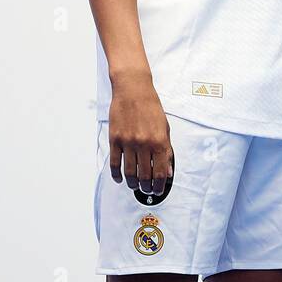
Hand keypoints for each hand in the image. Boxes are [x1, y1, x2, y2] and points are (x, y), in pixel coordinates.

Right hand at [107, 70, 172, 195]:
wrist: (133, 90)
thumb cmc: (151, 107)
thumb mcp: (165, 127)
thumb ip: (167, 150)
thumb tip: (167, 170)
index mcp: (159, 141)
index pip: (160, 171)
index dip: (159, 185)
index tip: (158, 190)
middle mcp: (144, 143)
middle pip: (144, 175)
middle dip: (146, 187)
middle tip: (147, 191)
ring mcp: (128, 142)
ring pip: (129, 172)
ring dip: (133, 183)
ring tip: (135, 186)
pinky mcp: (115, 139)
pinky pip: (115, 162)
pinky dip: (116, 174)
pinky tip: (120, 179)